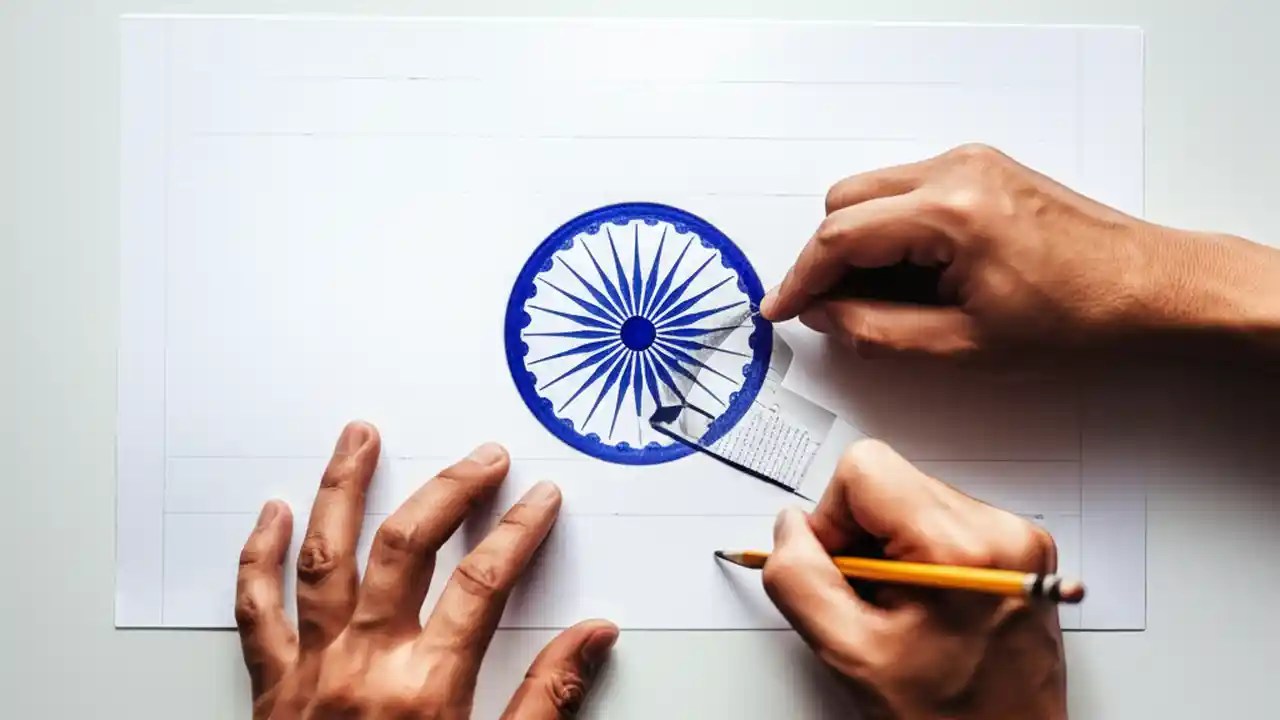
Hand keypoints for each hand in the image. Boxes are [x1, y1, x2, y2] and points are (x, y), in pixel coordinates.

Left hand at [235, 421, 617, 718]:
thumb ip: (546, 699)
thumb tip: (594, 637)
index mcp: (427, 689)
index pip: (486, 582)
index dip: (521, 530)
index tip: (542, 499)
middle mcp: (365, 666)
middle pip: (408, 547)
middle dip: (450, 490)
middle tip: (481, 457)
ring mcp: (311, 670)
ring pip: (324, 556)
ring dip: (342, 489)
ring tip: (359, 438)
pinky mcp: (270, 688)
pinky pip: (254, 609)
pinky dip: (258, 556)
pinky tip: (271, 513)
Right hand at [761, 143, 1279, 358]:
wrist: (1151, 289)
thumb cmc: (1079, 318)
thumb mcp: (964, 345)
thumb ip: (876, 331)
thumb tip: (826, 316)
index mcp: (950, 212)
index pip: (841, 236)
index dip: (800, 277)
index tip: (780, 307)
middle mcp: (957, 170)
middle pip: (847, 202)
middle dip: (828, 258)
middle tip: (831, 311)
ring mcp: (972, 163)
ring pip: (874, 192)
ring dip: (861, 243)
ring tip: (882, 301)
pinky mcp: (984, 169)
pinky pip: (908, 190)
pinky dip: (894, 230)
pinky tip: (913, 277)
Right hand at [763, 440, 1064, 719]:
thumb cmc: (949, 718)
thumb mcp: (850, 653)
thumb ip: (800, 579)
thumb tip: (789, 529)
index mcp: (961, 548)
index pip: (866, 470)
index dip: (831, 517)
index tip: (838, 568)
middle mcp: (1001, 531)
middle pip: (890, 484)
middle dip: (861, 538)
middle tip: (867, 599)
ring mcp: (1017, 538)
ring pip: (913, 501)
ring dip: (889, 550)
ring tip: (900, 609)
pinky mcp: (1021, 549)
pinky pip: (944, 522)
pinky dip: (918, 557)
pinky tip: (924, 605)